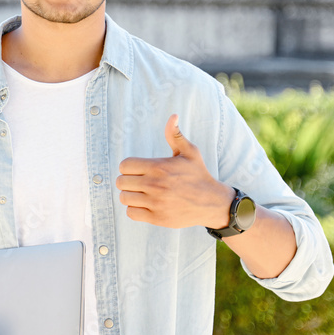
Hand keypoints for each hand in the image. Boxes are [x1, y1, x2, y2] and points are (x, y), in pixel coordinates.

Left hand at [116, 114, 232, 228]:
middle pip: (121, 182)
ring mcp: (155, 203)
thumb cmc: (198, 175)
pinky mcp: (157, 218)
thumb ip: (175, 135)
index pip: (125, 165)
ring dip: (130, 195)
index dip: (128, 167)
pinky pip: (131, 213)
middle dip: (127, 180)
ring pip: (124, 198)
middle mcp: (155, 185)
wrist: (212, 202)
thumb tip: (173, 116)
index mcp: (159, 167)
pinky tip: (144, 204)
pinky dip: (134, 209)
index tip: (137, 169)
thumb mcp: (190, 152)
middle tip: (137, 181)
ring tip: (140, 193)